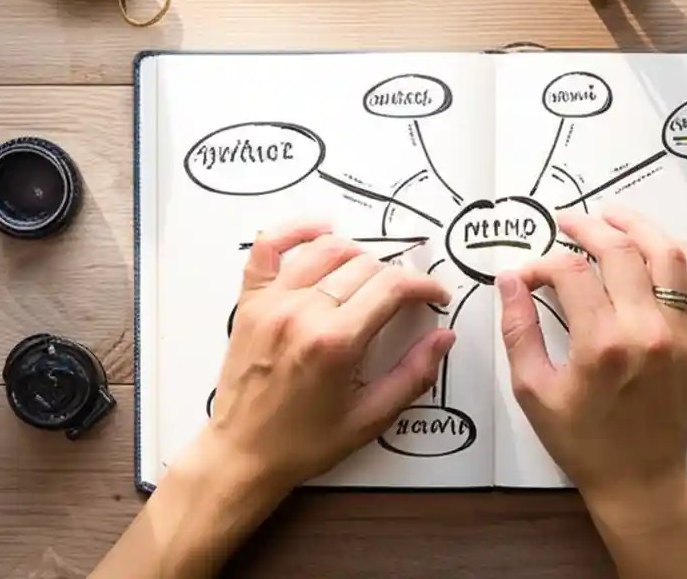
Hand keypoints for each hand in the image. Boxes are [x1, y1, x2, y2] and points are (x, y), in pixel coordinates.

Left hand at [202, 221, 454, 496]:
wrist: (242, 455)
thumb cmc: (303, 443)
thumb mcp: (370, 419)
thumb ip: (413, 375)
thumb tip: (443, 337)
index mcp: (336, 342)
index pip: (393, 287)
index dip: (424, 285)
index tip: (435, 296)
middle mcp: (302, 313)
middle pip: (364, 266)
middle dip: (396, 277)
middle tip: (405, 298)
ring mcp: (272, 303)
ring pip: (326, 250)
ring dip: (358, 255)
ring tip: (371, 275)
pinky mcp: (249, 302)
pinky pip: (268, 246)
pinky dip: (295, 231)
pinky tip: (321, 231)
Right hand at [496, 207, 686, 578]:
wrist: (639, 479)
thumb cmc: (582, 441)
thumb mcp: (533, 391)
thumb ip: (518, 331)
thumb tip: (509, 280)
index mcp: (602, 345)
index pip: (570, 273)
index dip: (544, 263)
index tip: (529, 275)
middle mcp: (647, 330)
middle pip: (621, 250)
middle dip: (589, 228)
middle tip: (568, 222)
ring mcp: (682, 333)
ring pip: (668, 254)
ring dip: (639, 227)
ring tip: (613, 217)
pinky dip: (682, 255)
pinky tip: (659, 248)